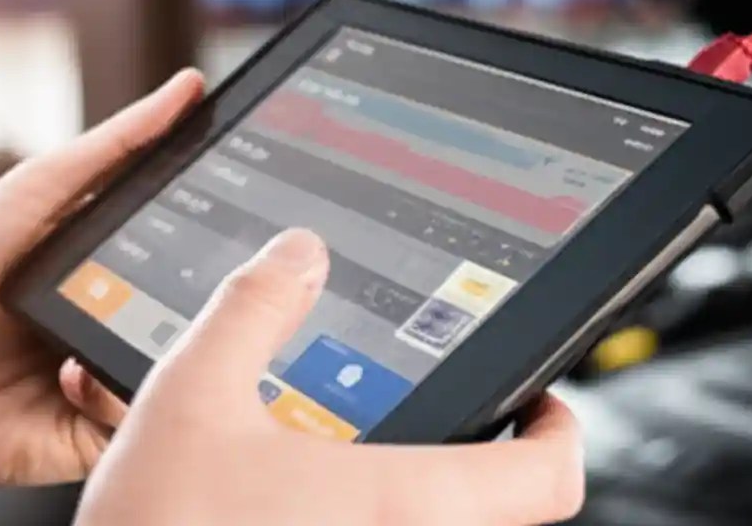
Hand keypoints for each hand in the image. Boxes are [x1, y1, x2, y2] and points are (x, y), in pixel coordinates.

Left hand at [0, 69, 202, 491]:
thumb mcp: (42, 189)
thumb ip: (114, 145)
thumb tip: (187, 88)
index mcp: (146, 266)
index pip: (214, 247)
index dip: (244, 231)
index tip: (268, 208)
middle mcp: (151, 321)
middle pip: (218, 309)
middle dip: (220, 294)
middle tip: (221, 278)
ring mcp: (133, 374)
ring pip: (191, 366)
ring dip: (159, 344)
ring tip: (119, 326)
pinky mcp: (109, 427)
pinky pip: (138, 412)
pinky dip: (105, 390)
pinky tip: (66, 372)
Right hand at [75, 229, 584, 525]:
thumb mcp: (191, 393)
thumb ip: (252, 308)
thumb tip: (296, 252)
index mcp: (396, 501)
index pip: (548, 479)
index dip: (559, 431)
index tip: (538, 400)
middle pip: (501, 511)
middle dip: (480, 456)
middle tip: (438, 415)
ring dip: (422, 492)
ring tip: (362, 453)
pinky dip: (368, 519)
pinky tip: (305, 500)